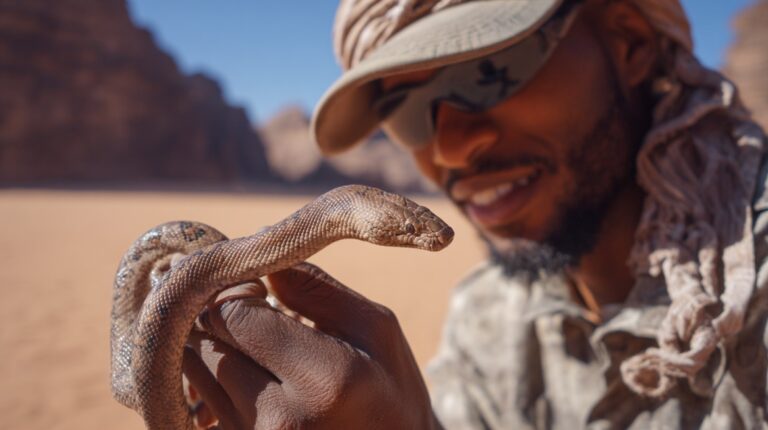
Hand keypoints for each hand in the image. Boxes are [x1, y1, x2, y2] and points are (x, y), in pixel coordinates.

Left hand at [182, 263, 441, 429]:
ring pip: (191, 374)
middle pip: (204, 343)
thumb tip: (258, 251)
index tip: (251, 282)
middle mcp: (280, 420)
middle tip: (239, 302)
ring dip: (207, 345)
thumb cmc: (392, 392)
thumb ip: (315, 289)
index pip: (233, 314)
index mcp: (325, 379)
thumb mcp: (375, 329)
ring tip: (241, 336)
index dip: (232, 287)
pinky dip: (209, 379)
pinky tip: (241, 370)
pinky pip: (198, 405)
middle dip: (216, 313)